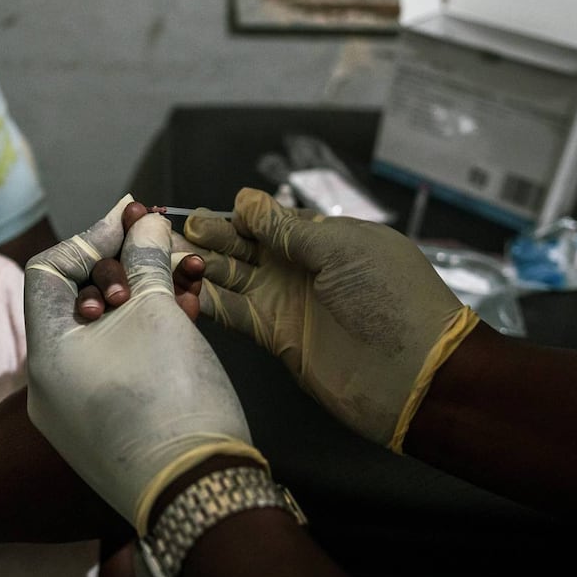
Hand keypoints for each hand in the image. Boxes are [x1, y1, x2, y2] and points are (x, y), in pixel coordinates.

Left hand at [25, 196, 264, 532]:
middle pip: (78, 300)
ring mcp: (77, 412)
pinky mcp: (108, 430)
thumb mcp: (158, 313)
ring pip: (105, 334)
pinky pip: (118, 367)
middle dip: (126, 266)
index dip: (93, 237)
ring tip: (187, 275)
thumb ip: (146, 260)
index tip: (135, 220)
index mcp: (46, 355)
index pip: (48, 271)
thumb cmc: (173, 398)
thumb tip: (145, 225)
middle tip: (165, 246)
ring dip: (144, 297)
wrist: (203, 491)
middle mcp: (50, 386)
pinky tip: (187, 311)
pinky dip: (147, 336)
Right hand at [183, 187, 477, 450]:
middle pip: (243, 246)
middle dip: (207, 238)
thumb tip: (244, 200)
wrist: (415, 376)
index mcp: (323, 237)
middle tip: (165, 232)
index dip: (233, 216)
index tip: (195, 214)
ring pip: (231, 277)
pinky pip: (233, 313)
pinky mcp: (274, 336)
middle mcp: (299, 266)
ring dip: (199, 267)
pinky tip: (181, 292)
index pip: (267, 219)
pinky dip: (207, 302)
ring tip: (161, 257)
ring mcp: (285, 301)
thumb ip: (288, 228)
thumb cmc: (390, 299)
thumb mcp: (342, 249)